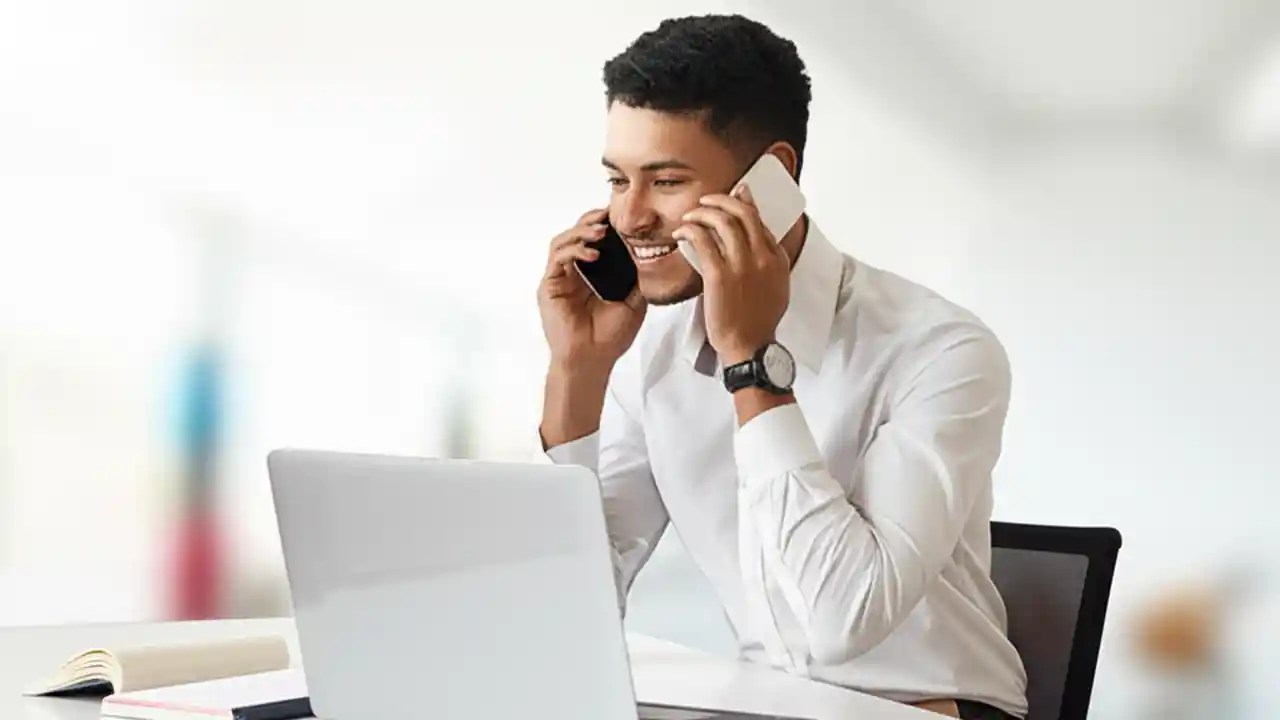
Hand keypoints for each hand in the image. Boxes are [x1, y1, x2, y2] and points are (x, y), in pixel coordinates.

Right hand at [538, 208, 646, 373]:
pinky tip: (592, 254)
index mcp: (592, 275)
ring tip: (600, 231)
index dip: (603, 224)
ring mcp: (560, 278)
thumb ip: (636, 277)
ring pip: (563, 241)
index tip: (619, 215)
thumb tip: (645, 252)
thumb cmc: (609, 337)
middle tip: (607, 214)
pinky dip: (573, 250)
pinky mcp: (549, 286)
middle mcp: (573, 273)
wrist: (592, 360)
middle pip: (576, 234)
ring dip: (581, 231)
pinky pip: (557, 258)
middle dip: (591, 220)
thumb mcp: (633, 301)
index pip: (593, 240)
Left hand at [674, 185, 789, 364]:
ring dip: (702, 213)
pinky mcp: (719, 275)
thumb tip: (755, 243)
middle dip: (721, 200)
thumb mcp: (776, 287)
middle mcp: (763, 257)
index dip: (742, 204)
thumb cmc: (758, 322)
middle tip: (706, 201)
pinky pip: (703, 240)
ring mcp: (742, 265)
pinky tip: (682, 232)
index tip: (731, 197)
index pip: (760, 220)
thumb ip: (768, 262)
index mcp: (777, 259)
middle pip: (743, 213)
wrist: (750, 346)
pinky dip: (690, 230)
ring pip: (722, 221)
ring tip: (691, 216)